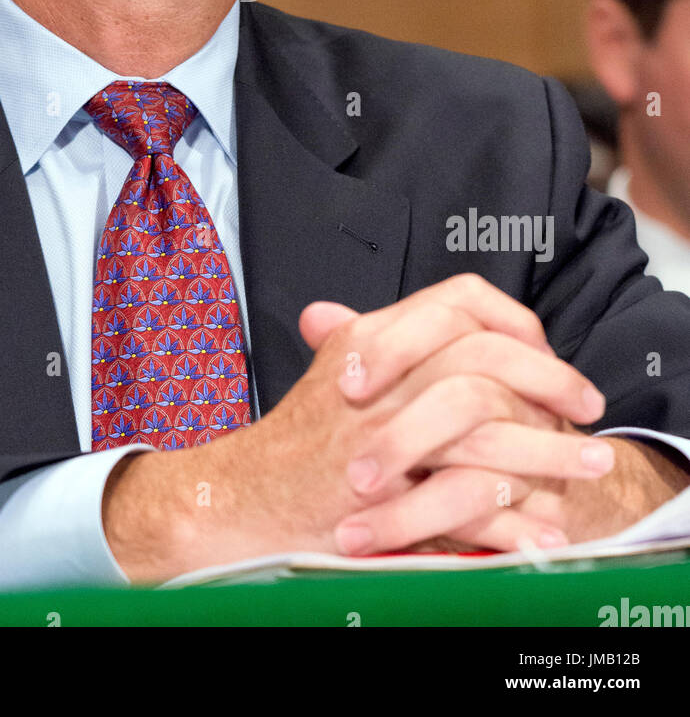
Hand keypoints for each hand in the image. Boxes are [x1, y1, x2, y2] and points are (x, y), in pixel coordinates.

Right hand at [103, 273, 606, 579]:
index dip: (516, 323)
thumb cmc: (294, 439)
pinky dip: (513, 521)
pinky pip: (468, 505)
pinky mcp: (385, 503)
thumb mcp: (334, 368)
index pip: (458, 301)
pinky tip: (542, 528)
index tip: (550, 355)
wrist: (241, 499)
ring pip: (488, 430)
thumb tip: (446, 316)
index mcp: (368, 340)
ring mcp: (380, 443)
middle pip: (485, 359)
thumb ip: (385, 336)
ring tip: (588, 465)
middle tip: (587, 407)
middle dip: (550, 382)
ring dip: (549, 453)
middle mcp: (377, 383)